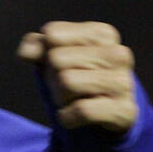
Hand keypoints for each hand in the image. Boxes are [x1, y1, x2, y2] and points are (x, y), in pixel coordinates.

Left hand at [17, 20, 136, 135]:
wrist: (103, 115)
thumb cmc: (75, 78)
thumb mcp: (52, 57)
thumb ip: (36, 46)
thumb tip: (27, 52)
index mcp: (102, 34)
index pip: (52, 35)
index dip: (46, 54)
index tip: (63, 65)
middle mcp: (118, 54)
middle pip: (57, 59)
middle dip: (54, 78)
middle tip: (69, 87)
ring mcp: (124, 82)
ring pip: (67, 82)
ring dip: (61, 98)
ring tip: (76, 99)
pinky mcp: (125, 110)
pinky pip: (82, 110)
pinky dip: (68, 117)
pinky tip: (77, 116)